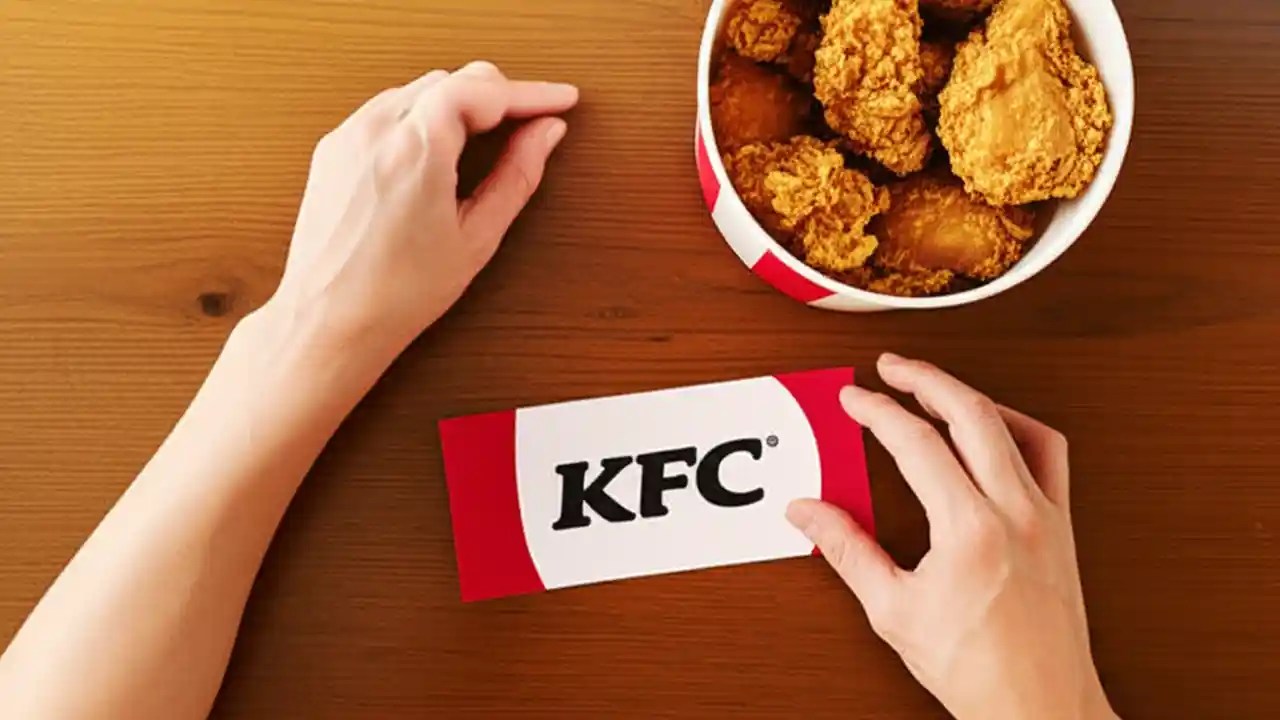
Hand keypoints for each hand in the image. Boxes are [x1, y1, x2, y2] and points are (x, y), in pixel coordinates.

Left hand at [265, 61, 577, 367]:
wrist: (329, 320)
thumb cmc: (397, 293)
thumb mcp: (476, 237)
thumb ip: (517, 175)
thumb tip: (545, 133)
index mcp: (416, 150)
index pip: (484, 89)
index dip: (530, 92)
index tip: (559, 99)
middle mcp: (377, 130)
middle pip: (453, 80)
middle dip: (498, 95)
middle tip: (533, 121)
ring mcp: (349, 135)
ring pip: (420, 90)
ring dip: (461, 102)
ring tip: (492, 135)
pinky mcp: (334, 147)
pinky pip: (388, 109)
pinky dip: (424, 115)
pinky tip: (442, 147)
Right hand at [786, 354, 1117, 719]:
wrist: (1042, 709)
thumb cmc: (978, 671)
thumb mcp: (894, 611)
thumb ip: (848, 549)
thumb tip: (809, 513)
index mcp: (971, 530)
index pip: (916, 443)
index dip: (877, 412)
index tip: (854, 398)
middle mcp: (1017, 512)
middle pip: (972, 413)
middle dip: (926, 378)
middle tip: (891, 367)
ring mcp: (1047, 516)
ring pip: (1016, 425)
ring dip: (972, 396)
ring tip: (938, 389)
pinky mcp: (1063, 526)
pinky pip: (1048, 453)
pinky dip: (1016, 428)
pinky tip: (992, 431)